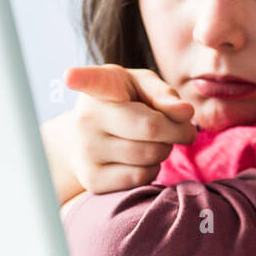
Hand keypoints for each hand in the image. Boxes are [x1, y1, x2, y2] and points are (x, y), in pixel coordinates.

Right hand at [62, 64, 197, 194]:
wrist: (88, 136)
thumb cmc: (125, 104)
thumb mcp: (142, 87)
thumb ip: (165, 94)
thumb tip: (186, 112)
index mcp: (100, 88)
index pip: (92, 81)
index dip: (81, 77)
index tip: (70, 76)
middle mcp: (86, 118)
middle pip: (151, 128)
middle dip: (177, 130)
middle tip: (183, 128)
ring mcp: (86, 150)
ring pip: (150, 155)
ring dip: (165, 149)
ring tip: (156, 141)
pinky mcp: (92, 179)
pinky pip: (141, 177)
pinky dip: (152, 168)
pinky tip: (142, 158)